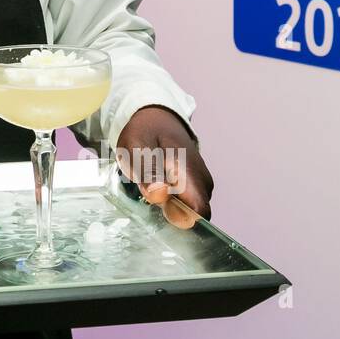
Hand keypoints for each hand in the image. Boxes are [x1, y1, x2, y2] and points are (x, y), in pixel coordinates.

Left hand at [115, 106, 213, 228]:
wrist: (156, 117)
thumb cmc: (145, 133)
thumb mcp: (137, 150)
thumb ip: (148, 173)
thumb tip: (160, 196)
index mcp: (191, 174)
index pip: (199, 213)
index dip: (180, 220)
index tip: (160, 212)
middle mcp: (203, 182)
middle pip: (194, 216)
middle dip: (171, 216)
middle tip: (148, 196)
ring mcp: (201, 183)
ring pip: (190, 210)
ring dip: (169, 208)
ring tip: (149, 189)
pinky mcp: (196, 185)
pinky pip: (187, 203)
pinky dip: (171, 202)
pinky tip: (156, 189)